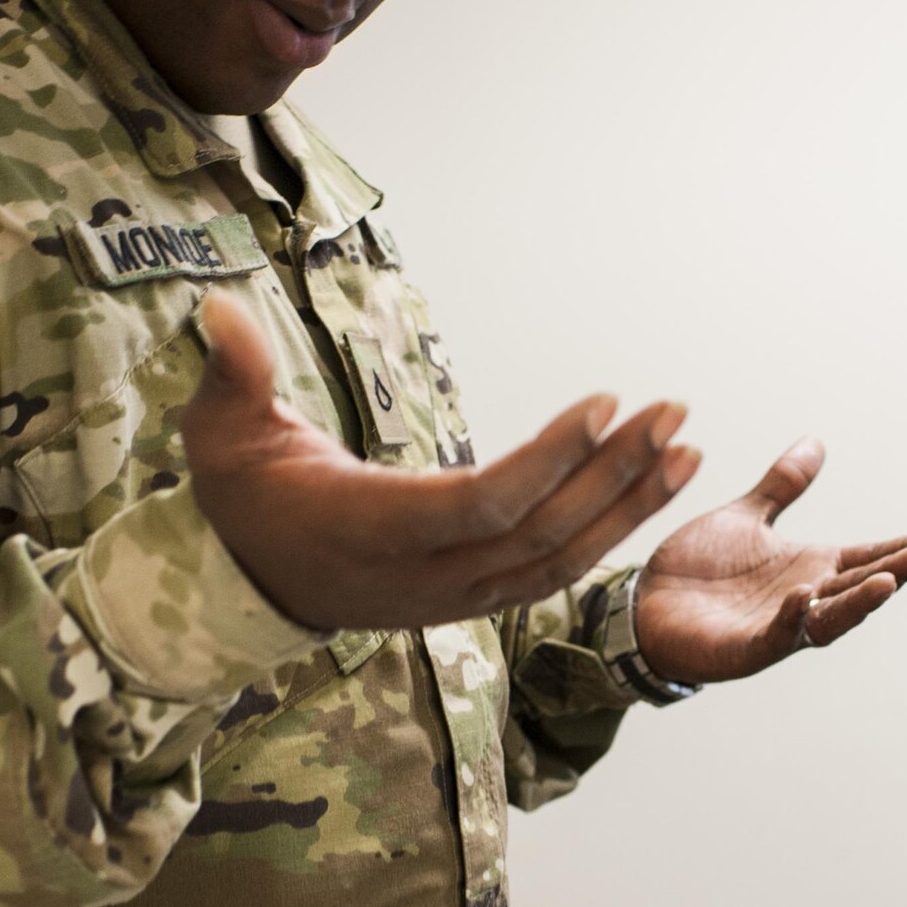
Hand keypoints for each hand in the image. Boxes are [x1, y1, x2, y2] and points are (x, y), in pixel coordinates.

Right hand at [183, 291, 700, 630]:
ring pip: (561, 557)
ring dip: (630, 501)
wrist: (254, 585)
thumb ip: (231, 374)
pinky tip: (657, 481)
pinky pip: (558, 568)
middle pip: (540, 533)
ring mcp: (458, 598)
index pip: (479, 506)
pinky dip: (613, 527)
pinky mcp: (479, 598)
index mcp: (370, 533)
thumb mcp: (220, 436)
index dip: (548, 459)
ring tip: (687, 443)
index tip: (606, 402)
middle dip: (613, 472)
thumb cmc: (243, 497)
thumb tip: (219, 309)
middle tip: (673, 411)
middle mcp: (425, 579)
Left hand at [634, 439, 906, 685]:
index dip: (903, 546)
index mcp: (811, 568)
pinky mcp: (746, 647)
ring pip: (829, 618)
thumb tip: (815, 443)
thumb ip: (782, 487)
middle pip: (860, 586)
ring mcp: (779, 626)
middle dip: (895, 571)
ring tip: (887, 582)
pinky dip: (791, 619)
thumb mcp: (745, 518)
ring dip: (858, 602)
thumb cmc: (697, 568)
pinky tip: (803, 596)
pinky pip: (775, 635)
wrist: (644, 605)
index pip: (867, 556)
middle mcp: (804, 598)